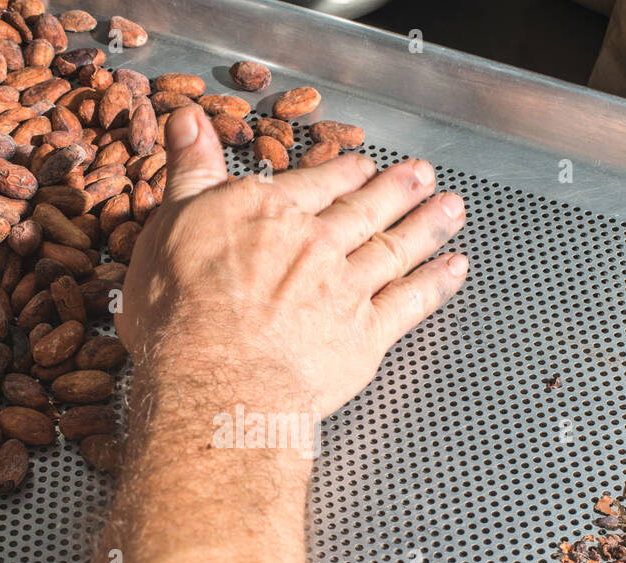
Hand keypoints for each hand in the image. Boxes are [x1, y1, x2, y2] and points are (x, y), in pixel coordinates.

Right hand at [117, 106, 467, 419]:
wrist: (219, 380)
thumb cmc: (183, 313)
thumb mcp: (170, 225)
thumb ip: (192, 172)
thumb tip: (190, 120)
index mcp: (271, 214)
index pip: (315, 184)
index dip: (342, 172)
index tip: (361, 165)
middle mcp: (317, 244)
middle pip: (364, 210)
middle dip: (397, 190)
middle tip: (421, 176)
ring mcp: (347, 288)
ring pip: (395, 248)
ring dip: (427, 225)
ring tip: (451, 208)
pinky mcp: (366, 335)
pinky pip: (411, 302)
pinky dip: (437, 283)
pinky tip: (454, 268)